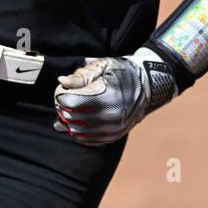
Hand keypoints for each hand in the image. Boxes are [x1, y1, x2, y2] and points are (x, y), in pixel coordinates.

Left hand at [53, 46, 177, 145]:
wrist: (146, 86)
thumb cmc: (121, 72)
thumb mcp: (101, 67)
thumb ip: (80, 76)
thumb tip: (62, 81)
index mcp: (106, 96)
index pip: (70, 102)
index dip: (61, 94)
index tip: (64, 87)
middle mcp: (110, 116)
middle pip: (71, 117)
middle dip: (62, 106)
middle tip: (67, 95)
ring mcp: (112, 129)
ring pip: (76, 132)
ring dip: (68, 120)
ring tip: (72, 106)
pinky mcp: (112, 137)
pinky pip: (86, 140)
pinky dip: (77, 131)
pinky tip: (78, 119)